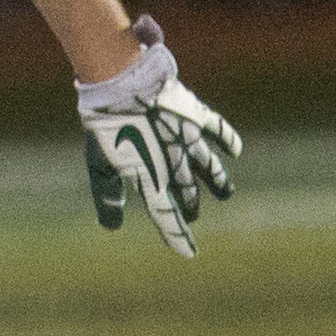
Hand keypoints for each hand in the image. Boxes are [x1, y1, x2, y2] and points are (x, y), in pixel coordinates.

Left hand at [76, 17, 240, 258]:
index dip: (177, 234)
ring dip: (216, 180)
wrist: (122, 82)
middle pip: (187, 190)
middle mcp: (176, 162)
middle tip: (194, 213)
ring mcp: (188, 138)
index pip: (167, 214)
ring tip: (226, 193)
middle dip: (191, 204)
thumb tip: (112, 227)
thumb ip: (108, 195)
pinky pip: (217, 129)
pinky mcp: (194, 115)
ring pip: (207, 166)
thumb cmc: (105, 124)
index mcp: (152, 176)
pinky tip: (235, 150)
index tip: (189, 254)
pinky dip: (228, 139)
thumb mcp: (100, 163)